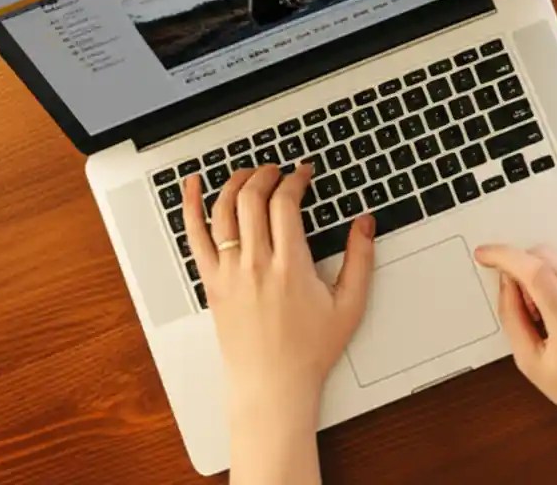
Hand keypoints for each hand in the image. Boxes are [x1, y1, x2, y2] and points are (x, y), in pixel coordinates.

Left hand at [181, 163, 373, 433]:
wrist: (271, 385)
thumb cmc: (308, 351)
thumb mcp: (349, 305)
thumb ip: (361, 259)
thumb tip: (365, 223)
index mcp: (290, 266)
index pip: (285, 203)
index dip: (295, 179)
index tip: (303, 173)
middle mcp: (256, 264)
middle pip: (252, 199)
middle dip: (265, 174)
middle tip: (277, 170)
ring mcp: (229, 272)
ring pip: (223, 210)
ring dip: (234, 183)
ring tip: (247, 173)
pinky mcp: (211, 282)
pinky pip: (194, 237)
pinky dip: (190, 207)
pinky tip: (191, 187)